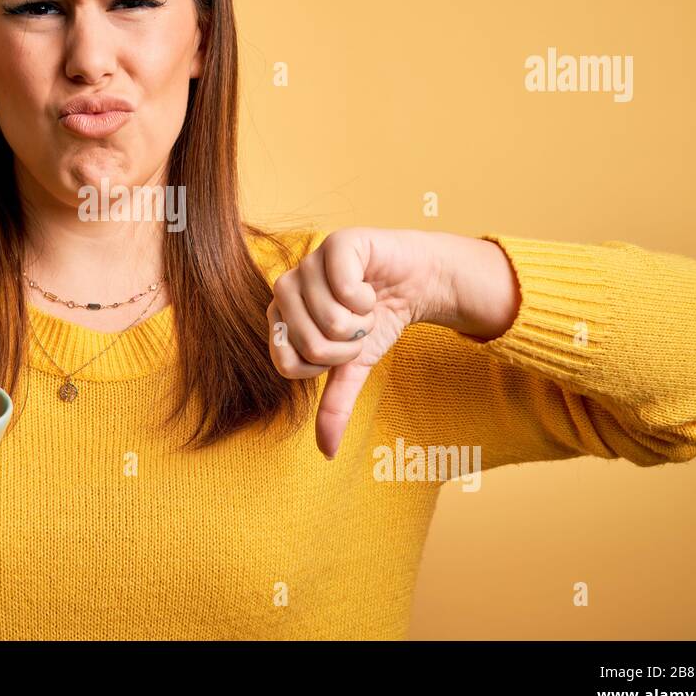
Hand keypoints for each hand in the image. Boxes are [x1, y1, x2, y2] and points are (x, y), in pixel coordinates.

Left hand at [266, 227, 446, 459]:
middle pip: (310, 344)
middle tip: (359, 326)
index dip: (326, 365)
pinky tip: (370, 286)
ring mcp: (308, 262)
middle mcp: (286, 287)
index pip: (288, 362)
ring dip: (361, 321)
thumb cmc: (376, 320)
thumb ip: (335, 404)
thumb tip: (326, 452)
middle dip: (348, 346)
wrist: (415, 283)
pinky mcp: (337, 243)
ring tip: (365, 306)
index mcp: (280, 317)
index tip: (343, 350)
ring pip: (329, 319)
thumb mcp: (354, 366)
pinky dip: (367, 298)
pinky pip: (344, 287)